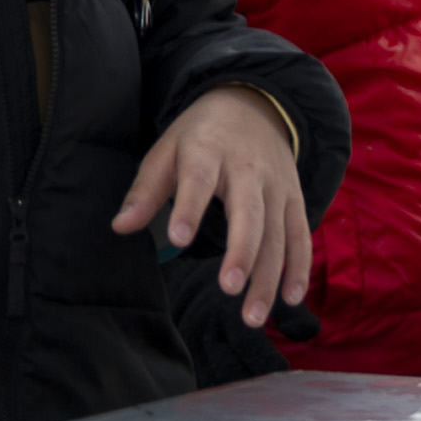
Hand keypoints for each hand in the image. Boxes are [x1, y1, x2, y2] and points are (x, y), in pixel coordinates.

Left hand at [111, 89, 311, 328]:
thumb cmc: (200, 136)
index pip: (199, 179)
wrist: (254, 104)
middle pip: (249, 212)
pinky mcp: (294, 197)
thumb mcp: (167, 150)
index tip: (178, 239)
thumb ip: (146, 191)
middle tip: (229, 289)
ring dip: (269, 276)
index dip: (190, 207)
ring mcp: (276, 185)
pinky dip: (300, 267)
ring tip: (252, 316)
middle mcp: (248, 168)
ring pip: (277, 233)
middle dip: (241, 252)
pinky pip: (300, 235)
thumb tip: (120, 227)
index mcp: (209, 150)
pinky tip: (291, 299)